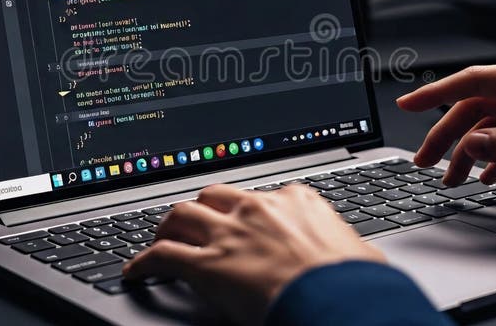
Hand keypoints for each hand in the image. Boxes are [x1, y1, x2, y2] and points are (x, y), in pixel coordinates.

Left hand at [122, 184, 384, 325]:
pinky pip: (162, 256)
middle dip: (202, 209)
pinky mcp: (207, 265)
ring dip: (168, 227)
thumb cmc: (356, 283)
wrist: (340, 301)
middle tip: (195, 224)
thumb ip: (344, 246)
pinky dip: (143, 262)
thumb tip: (356, 258)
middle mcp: (258, 208)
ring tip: (161, 239)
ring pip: (182, 215)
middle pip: (214, 195)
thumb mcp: (359, 254)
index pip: (261, 195)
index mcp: (296, 200)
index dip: (246, 210)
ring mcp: (230, 234)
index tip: (242, 220)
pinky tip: (136, 271)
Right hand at [397, 58, 495, 184]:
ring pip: (495, 120)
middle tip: (425, 160)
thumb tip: (470, 143)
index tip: (407, 104)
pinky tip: (488, 173)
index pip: (477, 80)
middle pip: (480, 104)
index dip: (437, 91)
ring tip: (452, 176)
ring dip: (472, 148)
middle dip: (449, 132)